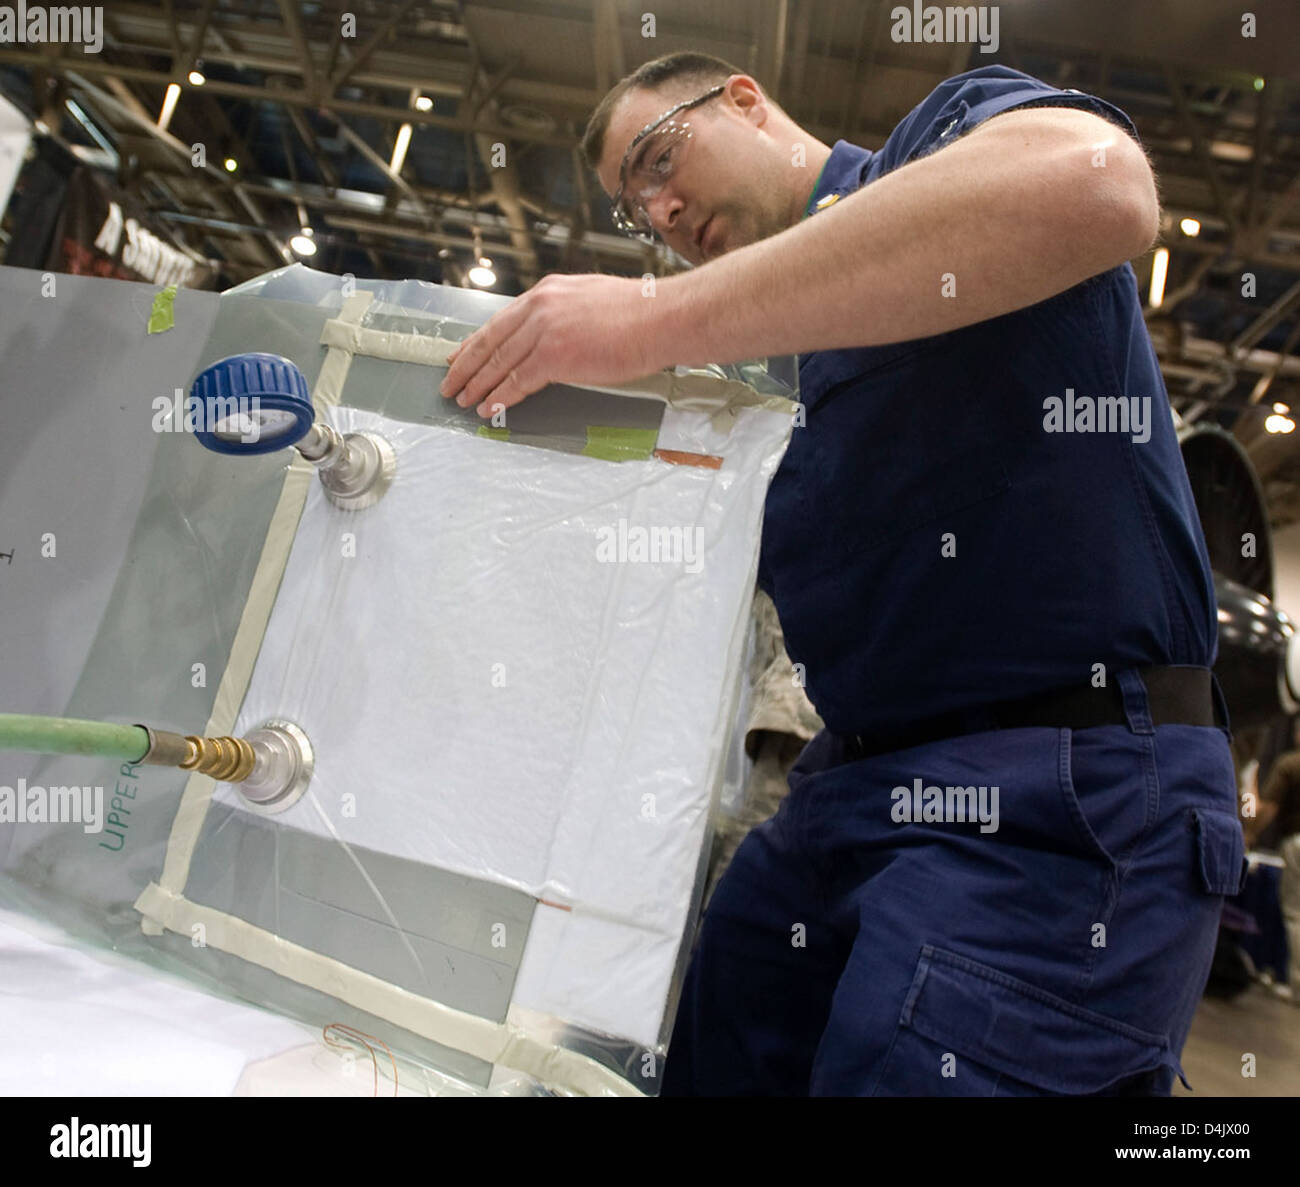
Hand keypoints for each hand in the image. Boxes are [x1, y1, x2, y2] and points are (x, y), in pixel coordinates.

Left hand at [438, 273, 664, 417]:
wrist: (661, 318)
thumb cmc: (639, 314)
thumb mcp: (590, 299)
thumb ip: (565, 313)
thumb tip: (555, 334)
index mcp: (547, 293)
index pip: (500, 321)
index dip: (476, 342)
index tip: (458, 355)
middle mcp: (540, 307)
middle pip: (491, 341)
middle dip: (465, 365)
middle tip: (449, 383)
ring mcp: (545, 331)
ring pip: (499, 363)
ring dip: (477, 384)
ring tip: (461, 400)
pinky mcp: (555, 356)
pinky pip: (517, 381)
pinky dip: (500, 396)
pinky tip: (488, 407)